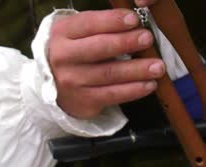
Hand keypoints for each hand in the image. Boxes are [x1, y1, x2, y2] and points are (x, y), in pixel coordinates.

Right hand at [49, 7, 164, 118]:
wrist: (54, 83)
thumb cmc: (75, 51)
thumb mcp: (78, 32)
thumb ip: (102, 25)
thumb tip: (136, 23)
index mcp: (62, 34)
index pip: (88, 24)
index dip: (113, 21)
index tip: (134, 20)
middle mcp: (62, 58)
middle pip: (99, 48)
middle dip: (126, 43)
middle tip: (148, 39)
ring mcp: (71, 81)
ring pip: (109, 74)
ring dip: (137, 70)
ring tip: (158, 66)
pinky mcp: (82, 101)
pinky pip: (112, 95)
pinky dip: (133, 90)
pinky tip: (149, 85)